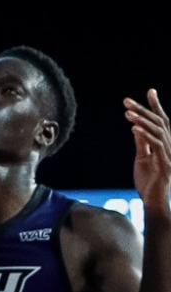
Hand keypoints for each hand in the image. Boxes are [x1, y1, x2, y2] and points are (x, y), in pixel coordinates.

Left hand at [127, 88, 170, 212]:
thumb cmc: (148, 181)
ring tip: (126, 112)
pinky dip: (145, 135)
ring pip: (158, 132)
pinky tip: (133, 127)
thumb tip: (136, 126)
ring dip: (142, 120)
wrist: (152, 201)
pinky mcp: (165, 165)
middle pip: (159, 123)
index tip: (150, 90)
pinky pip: (156, 146)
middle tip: (126, 101)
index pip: (163, 122)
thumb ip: (142, 142)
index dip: (156, 106)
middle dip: (143, 110)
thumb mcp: (142, 157)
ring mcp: (170, 156)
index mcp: (166, 145)